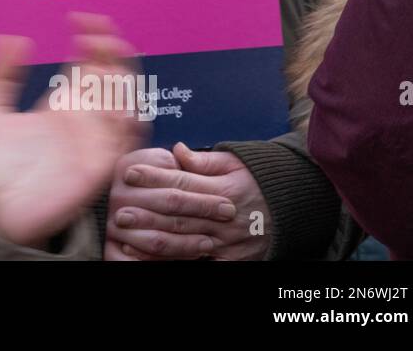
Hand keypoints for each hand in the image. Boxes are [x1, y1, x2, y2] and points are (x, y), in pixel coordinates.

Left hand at [0, 15, 143, 246]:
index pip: (86, 63)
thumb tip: (7, 37)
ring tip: (110, 60)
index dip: (91, 37)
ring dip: (124, 81)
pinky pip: (124, 141)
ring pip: (126, 103)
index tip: (82, 18)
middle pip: (113, 77)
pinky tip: (111, 102)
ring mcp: (91, 141)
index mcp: (57, 106)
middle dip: (114, 51)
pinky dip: (126, 119)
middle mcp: (79, 120)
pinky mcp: (97, 166)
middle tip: (102, 33)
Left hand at [105, 143, 268, 259]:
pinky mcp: (231, 259)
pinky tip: (151, 257)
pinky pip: (199, 262)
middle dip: (146, 212)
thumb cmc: (257, 181)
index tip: (129, 173)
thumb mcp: (236, 163)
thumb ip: (204, 160)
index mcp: (224, 188)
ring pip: (186, 240)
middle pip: (179, 214)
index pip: (182, 182)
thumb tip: (176, 150)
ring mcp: (228, 241)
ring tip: (127, 234)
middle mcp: (225, 216)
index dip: (154, 177)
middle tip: (119, 210)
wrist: (293, 210)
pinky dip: (175, 260)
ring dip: (154, 238)